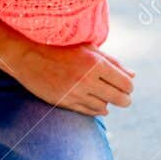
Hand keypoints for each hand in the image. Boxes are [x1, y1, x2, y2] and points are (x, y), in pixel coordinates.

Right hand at [12, 40, 134, 115]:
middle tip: (124, 97)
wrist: (28, 56)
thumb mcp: (88, 49)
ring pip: (104, 106)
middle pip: (119, 98)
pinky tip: (99, 105)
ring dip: (109, 103)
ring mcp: (75, 93)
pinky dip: (97, 110)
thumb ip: (112, 62)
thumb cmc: (61, 48)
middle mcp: (87, 80)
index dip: (129, 87)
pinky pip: (89, 112)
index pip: (126, 83)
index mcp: (95, 63)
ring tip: (107, 97)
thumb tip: (133, 75)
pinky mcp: (65, 102)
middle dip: (125, 99)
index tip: (127, 86)